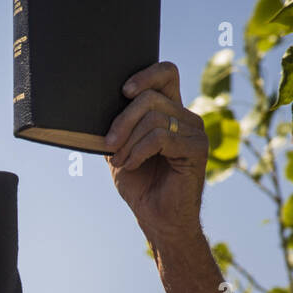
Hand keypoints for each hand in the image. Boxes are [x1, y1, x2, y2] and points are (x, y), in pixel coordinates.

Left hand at [102, 61, 207, 247]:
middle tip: (108, 144)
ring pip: (154, 118)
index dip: (146, 74)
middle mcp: (187, 117)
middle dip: (122, 120)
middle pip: (151, 98)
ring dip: (128, 141)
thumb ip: (116, 125)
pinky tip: (132, 165)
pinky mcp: (197, 149)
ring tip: (120, 161)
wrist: (156, 219)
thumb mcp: (120, 148)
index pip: (167, 73)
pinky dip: (138, 151)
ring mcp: (195, 132)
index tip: (123, 91)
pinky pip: (160, 137)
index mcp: (171, 112)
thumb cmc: (139, 185)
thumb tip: (96, 102)